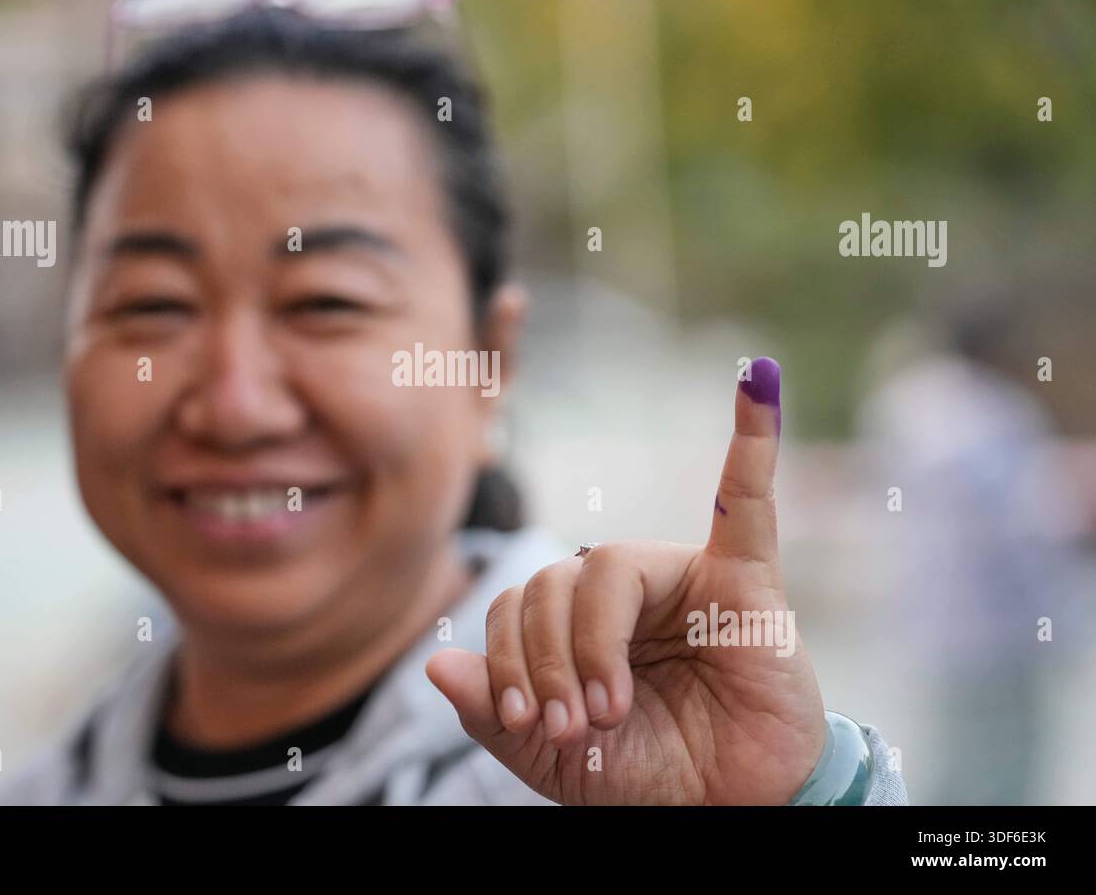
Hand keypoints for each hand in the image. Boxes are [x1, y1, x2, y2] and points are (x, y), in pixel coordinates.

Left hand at [426, 357, 827, 804]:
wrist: (731, 807)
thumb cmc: (649, 771)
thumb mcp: (553, 756)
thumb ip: (493, 712)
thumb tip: (432, 661)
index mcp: (579, 619)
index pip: (517, 601)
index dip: (507, 659)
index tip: (527, 722)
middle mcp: (624, 588)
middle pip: (551, 580)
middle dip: (545, 660)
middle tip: (573, 726)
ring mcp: (681, 578)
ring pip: (604, 565)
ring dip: (590, 644)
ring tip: (610, 709)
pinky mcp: (743, 580)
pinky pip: (745, 503)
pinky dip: (753, 440)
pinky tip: (756, 382)